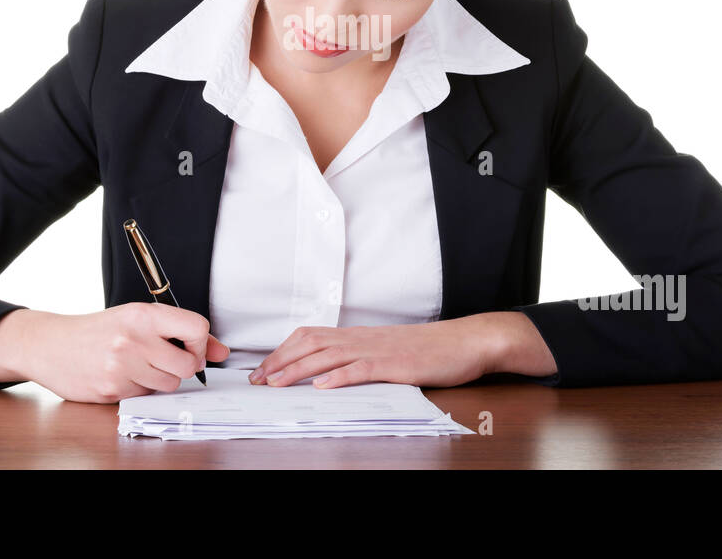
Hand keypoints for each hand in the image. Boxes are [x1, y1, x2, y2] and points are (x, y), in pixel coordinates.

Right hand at [21, 302, 230, 403]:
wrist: (51, 345)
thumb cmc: (98, 330)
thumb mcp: (138, 318)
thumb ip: (181, 332)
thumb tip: (221, 352)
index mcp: (143, 315)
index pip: (196, 328)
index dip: (200, 342)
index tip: (190, 345)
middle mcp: (133, 340)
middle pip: (188, 365)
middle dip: (184, 366)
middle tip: (165, 359)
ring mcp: (122, 367)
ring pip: (170, 384)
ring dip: (161, 379)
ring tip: (140, 365)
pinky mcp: (112, 390)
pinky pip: (146, 396)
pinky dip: (140, 389)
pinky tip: (123, 375)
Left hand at [247, 315, 505, 389]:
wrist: (464, 342)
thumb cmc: (427, 350)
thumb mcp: (386, 351)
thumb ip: (358, 358)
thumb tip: (328, 372)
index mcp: (358, 336)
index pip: (310, 337)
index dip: (282, 351)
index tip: (262, 369)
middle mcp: (362, 339)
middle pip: (311, 344)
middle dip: (280, 361)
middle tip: (257, 380)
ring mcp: (378, 350)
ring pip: (329, 355)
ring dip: (299, 369)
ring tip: (276, 383)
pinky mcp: (395, 364)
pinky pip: (362, 369)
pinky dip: (339, 376)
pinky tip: (323, 385)